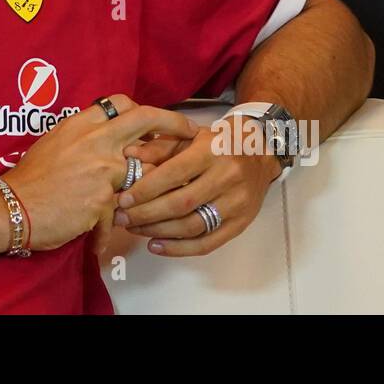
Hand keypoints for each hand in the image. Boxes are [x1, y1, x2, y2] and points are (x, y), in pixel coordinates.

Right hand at [0, 95, 198, 252]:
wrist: (13, 207)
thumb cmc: (29, 179)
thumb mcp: (54, 144)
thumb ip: (82, 139)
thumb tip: (102, 140)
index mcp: (80, 124)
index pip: (121, 103)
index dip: (143, 111)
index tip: (156, 121)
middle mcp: (96, 140)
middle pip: (145, 120)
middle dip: (174, 123)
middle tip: (191, 132)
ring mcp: (103, 168)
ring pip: (145, 169)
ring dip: (154, 181)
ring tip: (165, 190)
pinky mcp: (105, 199)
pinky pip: (123, 210)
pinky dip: (113, 224)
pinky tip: (107, 232)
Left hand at [114, 114, 279, 256]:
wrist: (260, 151)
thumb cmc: (217, 142)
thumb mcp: (190, 135)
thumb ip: (159, 146)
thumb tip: (128, 155)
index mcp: (212, 151)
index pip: (174, 173)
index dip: (146, 188)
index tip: (123, 198)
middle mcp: (227, 177)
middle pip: (182, 203)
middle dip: (147, 213)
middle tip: (122, 217)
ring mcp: (237, 203)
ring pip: (193, 226)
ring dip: (158, 231)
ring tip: (134, 229)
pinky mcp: (241, 223)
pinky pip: (208, 243)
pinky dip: (179, 248)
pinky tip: (156, 245)